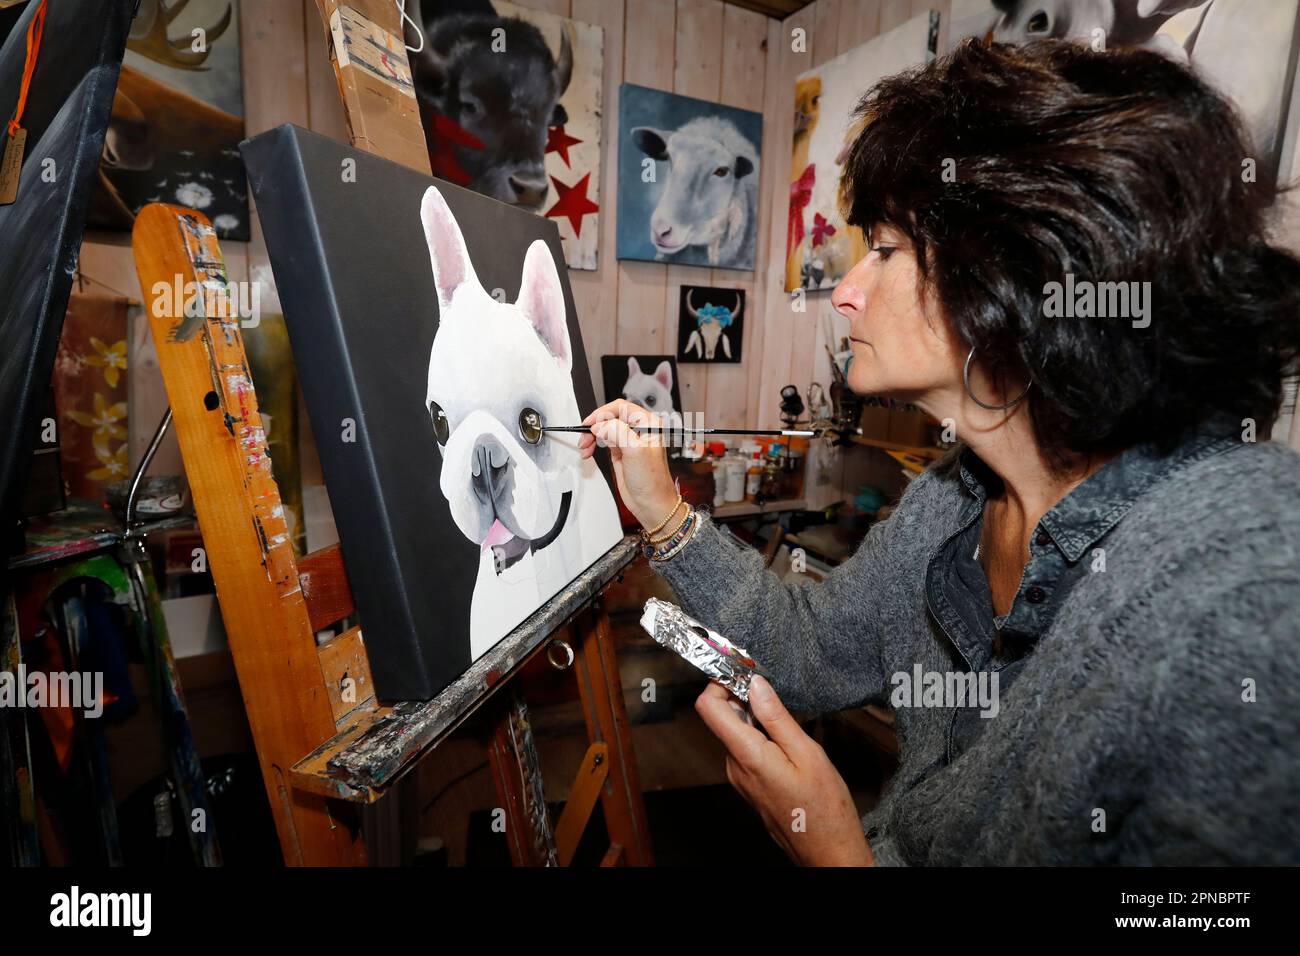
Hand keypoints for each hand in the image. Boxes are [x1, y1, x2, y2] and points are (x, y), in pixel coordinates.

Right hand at [579, 399, 678, 529]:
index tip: (590, 423)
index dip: (603, 413)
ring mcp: (629, 441)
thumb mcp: (635, 450)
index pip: (622, 407)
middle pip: (611, 417)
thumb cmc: (652, 481)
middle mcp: (639, 430)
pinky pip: (604, 441)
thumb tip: (599, 426)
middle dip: (596, 426)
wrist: (651, 503)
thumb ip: (616, 432)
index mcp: (649, 424)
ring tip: (585, 447)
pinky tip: (589, 451)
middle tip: (585, 437)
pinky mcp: (621, 452)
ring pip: (605, 429)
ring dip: (592, 436)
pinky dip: (594, 444)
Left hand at [695, 676, 873, 865]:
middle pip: (722, 716)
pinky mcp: (749, 785)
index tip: (744, 671)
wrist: (827, 853)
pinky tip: (785, 741)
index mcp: (747, 755)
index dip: (720, 682)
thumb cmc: (824, 809)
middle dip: (742, 697)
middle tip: (772, 689)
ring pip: (735, 732)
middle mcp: (735, 767)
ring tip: (786, 719)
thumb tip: (756, 685)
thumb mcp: (807, 754)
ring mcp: (740, 778)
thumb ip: (777, 717)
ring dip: (754, 717)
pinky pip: (745, 749)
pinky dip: (759, 735)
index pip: (708, 707)